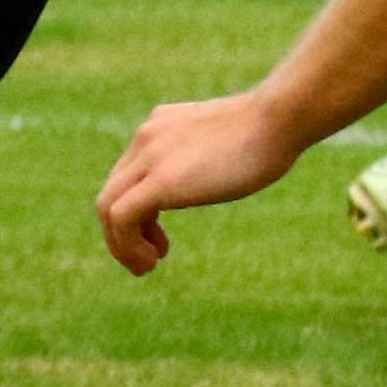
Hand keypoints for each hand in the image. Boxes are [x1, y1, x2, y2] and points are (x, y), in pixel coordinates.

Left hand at [96, 89, 313, 273]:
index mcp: (161, 126)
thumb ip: (208, 154)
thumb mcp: (228, 141)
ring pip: (107, 207)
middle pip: (111, 192)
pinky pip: (121, 217)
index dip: (138, 212)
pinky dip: (127, 246)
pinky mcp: (159, 180)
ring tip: (147, 267)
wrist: (279, 119)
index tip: (161, 237)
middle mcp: (147, 137)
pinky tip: (152, 261)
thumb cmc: (272, 132)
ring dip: (121, 245)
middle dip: (124, 232)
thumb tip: (218, 172)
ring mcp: (149, 155)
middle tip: (151, 258)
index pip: (128, 175)